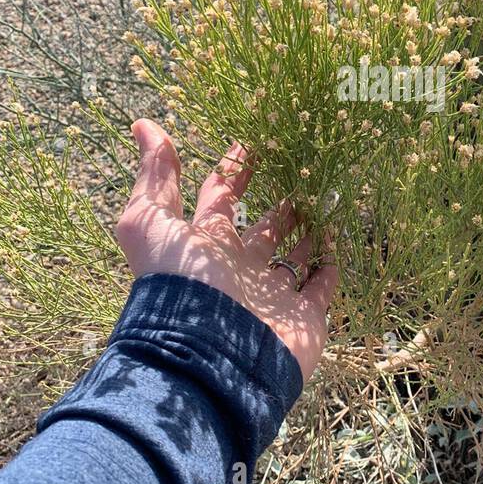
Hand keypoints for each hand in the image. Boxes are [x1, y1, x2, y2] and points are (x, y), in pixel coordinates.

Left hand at [114, 119, 336, 380]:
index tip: (252, 143)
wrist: (209, 360)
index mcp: (204, 243)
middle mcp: (237, 267)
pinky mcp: (302, 318)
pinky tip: (340, 246)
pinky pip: (320, 289)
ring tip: (328, 202)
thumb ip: (154, 176)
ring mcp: (271, 293)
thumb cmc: (179, 285)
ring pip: (294, 255)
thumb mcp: (150, 222)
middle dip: (279, 203)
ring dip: (308, 231)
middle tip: (303, 172)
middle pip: (262, 228)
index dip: (233, 171)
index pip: (220, 199)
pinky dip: (330, 269)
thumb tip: (141, 123)